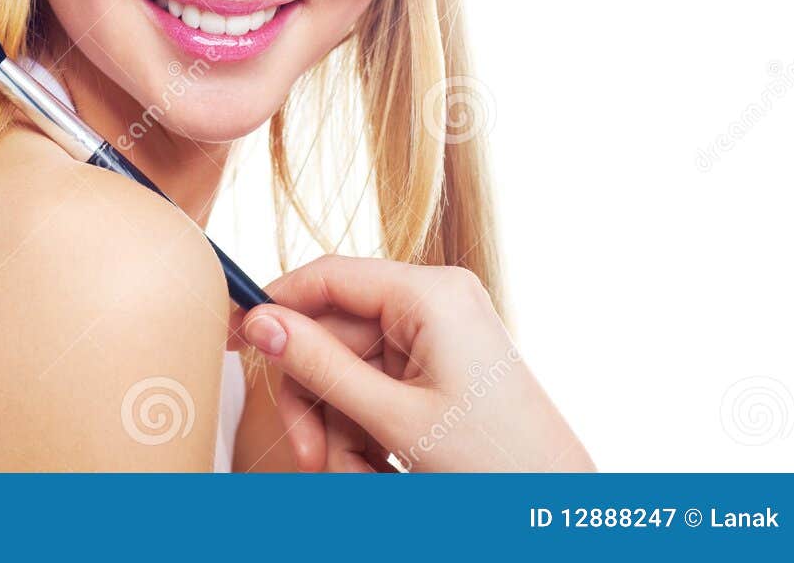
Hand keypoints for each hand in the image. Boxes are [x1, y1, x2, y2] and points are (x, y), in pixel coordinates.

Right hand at [232, 255, 594, 471]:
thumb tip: (260, 323)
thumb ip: (321, 367)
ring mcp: (440, 339)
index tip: (232, 338)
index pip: (327, 277)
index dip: (275, 306)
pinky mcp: (441, 371)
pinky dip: (365, 432)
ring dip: (339, 428)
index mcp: (431, 295)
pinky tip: (378, 471)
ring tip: (356, 476)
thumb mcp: (395, 419)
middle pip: (333, 335)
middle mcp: (435, 305)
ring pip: (349, 371)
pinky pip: (377, 390)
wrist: (561, 515)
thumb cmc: (497, 467)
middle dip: (316, 400)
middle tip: (309, 455)